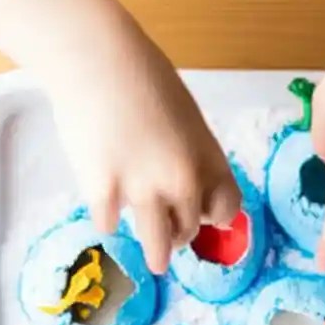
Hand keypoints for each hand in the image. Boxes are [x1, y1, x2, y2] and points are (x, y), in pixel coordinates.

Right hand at [48, 30, 240, 274]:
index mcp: (206, 155)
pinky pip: (110, 224)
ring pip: (159, 245)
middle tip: (171, 235)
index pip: (228, 206)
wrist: (97, 61)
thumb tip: (184, 183)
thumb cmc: (139, 75)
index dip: (217, 215)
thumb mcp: (183, 114)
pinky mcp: (104, 194)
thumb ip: (187, 151)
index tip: (208, 219)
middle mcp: (182, 180)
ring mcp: (143, 191)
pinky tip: (104, 204)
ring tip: (157, 263)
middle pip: (191, 229)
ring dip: (158, 253)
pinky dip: (107, 216)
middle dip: (181, 234)